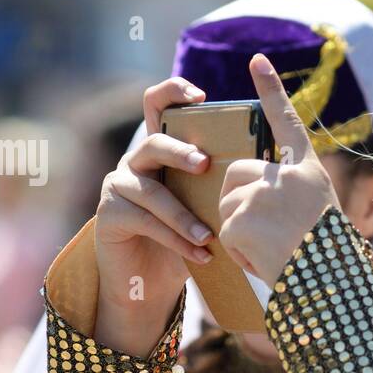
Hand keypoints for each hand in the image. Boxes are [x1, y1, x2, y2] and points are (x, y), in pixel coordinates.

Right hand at [93, 77, 214, 355]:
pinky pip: (145, 222)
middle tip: (205, 164)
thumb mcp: (204, 206)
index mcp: (161, 151)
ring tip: (208, 236)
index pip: (157, 104)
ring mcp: (119, 187)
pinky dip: (175, 240)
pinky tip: (200, 256)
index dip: (174, 91)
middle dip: (180, 152)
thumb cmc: (185, 237)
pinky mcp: (109, 216)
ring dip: (183, 215)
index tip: (201, 95)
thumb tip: (264, 168)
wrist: (150, 282)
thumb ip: (219, 183)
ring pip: (151, 191)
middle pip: (154, 143)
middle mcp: (135, 162)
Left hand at [216, 54, 341, 286]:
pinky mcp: (242, 217)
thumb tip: (248, 191)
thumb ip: (287, 194)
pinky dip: (238, 252)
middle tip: (267, 232)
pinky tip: (264, 261)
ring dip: (239, 231)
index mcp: (308, 171)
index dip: (272, 90)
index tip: (257, 60)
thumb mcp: (317, 215)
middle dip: (238, 201)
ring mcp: (262, 193)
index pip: (287, 122)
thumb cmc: (327, 259)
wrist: (331, 288)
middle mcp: (286, 175)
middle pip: (236, 174)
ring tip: (273, 250)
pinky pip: (225, 232)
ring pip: (226, 205)